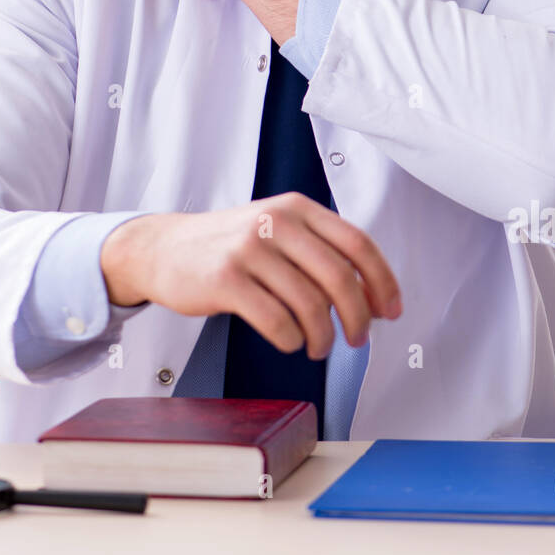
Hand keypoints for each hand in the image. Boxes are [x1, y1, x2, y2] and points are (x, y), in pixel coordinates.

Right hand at [101, 192, 402, 357]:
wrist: (164, 248)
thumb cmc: (229, 245)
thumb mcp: (277, 229)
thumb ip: (320, 250)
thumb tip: (371, 293)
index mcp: (297, 208)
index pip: (358, 243)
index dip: (382, 282)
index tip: (390, 312)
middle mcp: (276, 221)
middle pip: (339, 278)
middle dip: (357, 318)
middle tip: (357, 340)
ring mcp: (249, 248)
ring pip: (310, 304)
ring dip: (322, 336)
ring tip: (317, 346)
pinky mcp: (225, 279)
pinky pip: (276, 321)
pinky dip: (291, 339)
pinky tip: (289, 340)